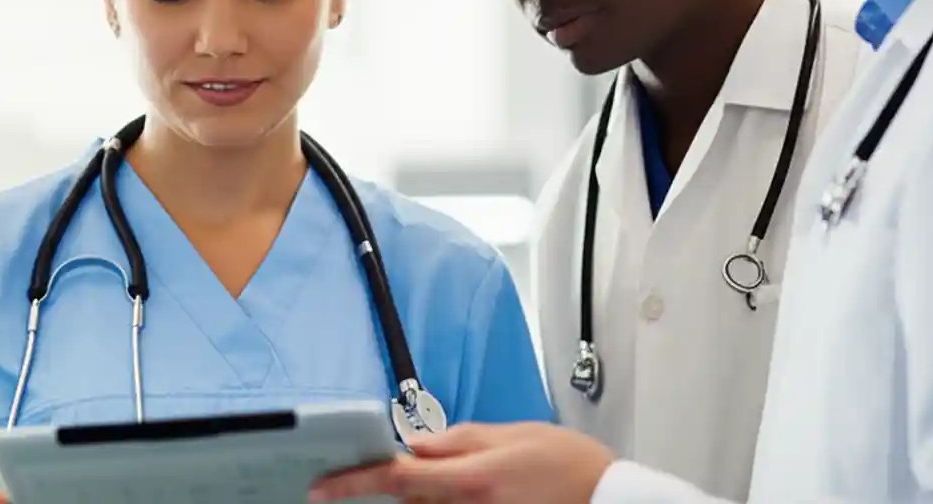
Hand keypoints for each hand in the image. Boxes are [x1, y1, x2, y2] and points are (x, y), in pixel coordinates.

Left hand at [309, 422, 614, 503]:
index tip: (321, 487)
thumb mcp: (511, 435)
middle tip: (376, 474)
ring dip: (417, 499)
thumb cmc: (568, 464)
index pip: (396, 478)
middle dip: (388, 487)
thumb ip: (457, 440)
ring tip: (423, 484)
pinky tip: (450, 493)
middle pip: (406, 502)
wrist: (612, 501)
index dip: (353, 483)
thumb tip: (413, 442)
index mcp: (471, 480)